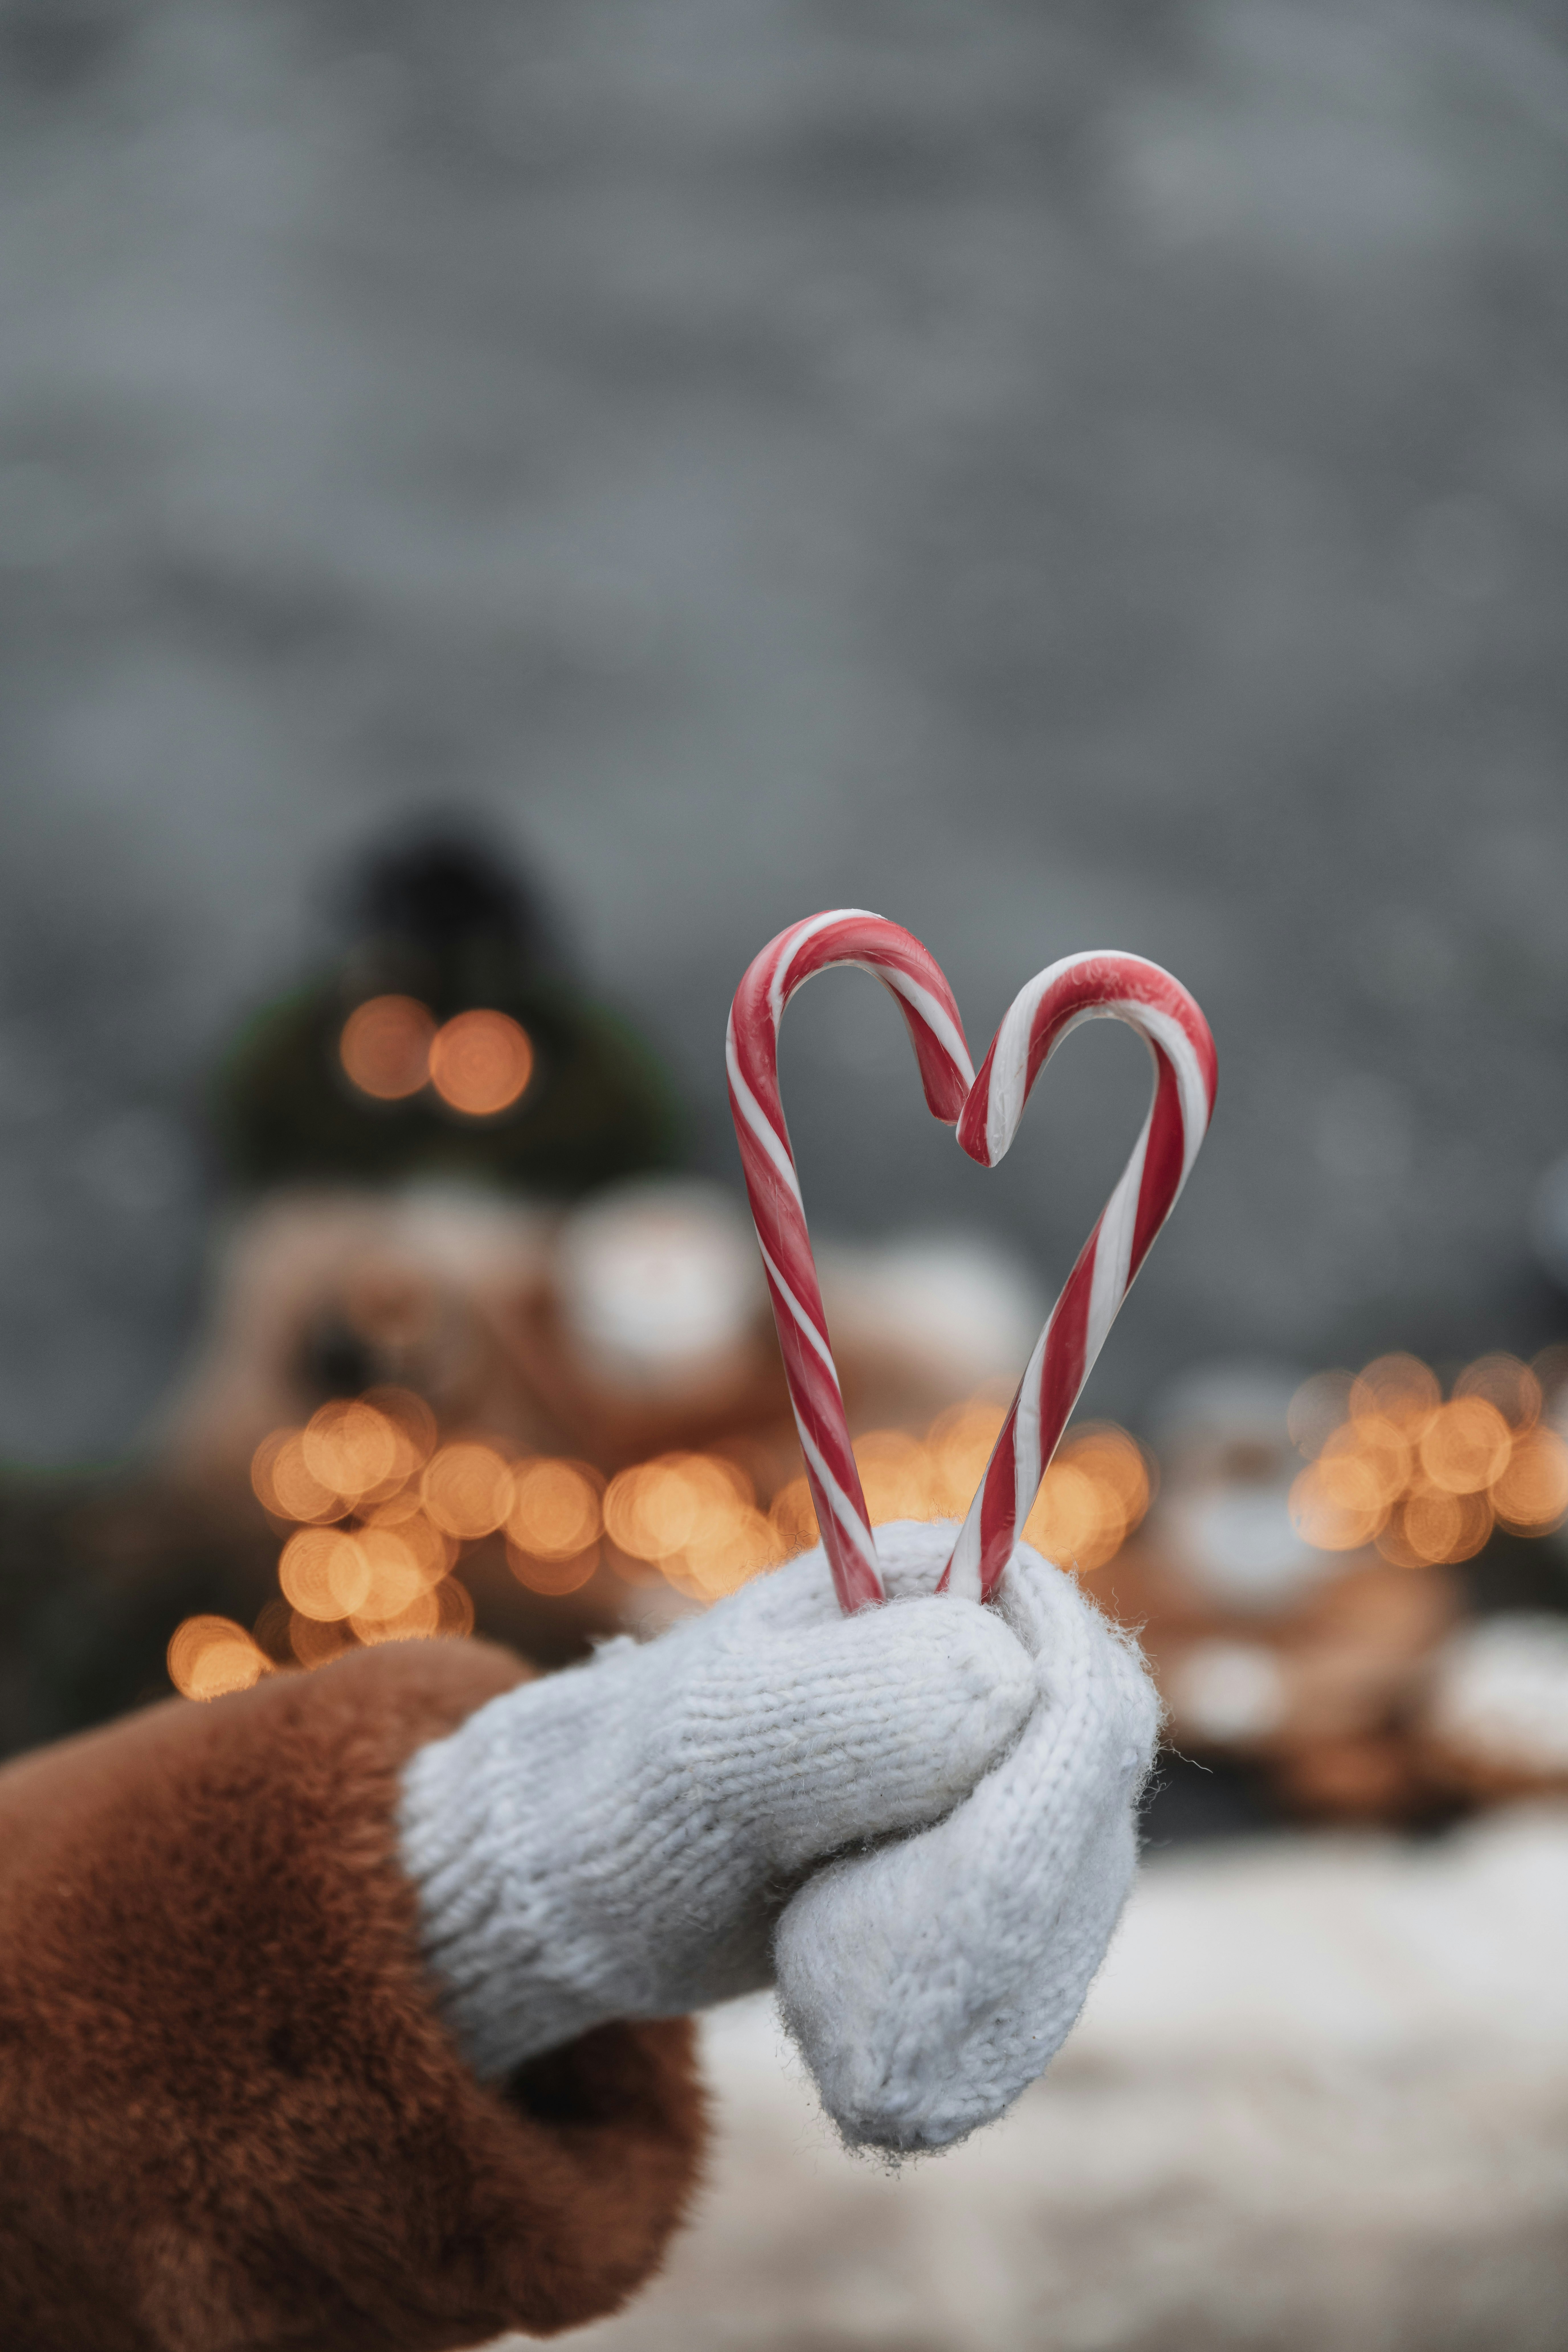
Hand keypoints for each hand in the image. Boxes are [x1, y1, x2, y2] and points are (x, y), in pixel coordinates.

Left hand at [399, 1523, 1035, 2080]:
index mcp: (930, 1589)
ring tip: (858, 2001)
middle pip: (1088, 1782)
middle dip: (1012, 1895)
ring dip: (992, 1962)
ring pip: (1077, 1873)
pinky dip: (984, 2000)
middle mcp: (980, 1664)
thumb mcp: (717, 1742)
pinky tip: (899, 2037)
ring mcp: (989, 1769)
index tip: (972, 1878)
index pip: (1072, 1671)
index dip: (1050, 1781)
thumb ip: (852, 1700)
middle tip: (884, 1966)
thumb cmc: (632, 1796)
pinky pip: (1042, 1934)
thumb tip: (1012, 1679)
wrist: (589, 1892)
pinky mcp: (977, 1862)